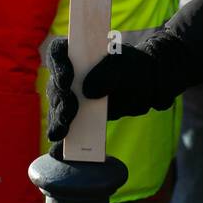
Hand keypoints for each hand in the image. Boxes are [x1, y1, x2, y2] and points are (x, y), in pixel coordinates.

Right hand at [44, 37, 161, 142]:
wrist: (147, 85)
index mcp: (78, 52)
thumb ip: (109, 74)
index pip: (58, 52)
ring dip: (58, 120)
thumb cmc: (134, 67)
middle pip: (55, 85)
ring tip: (62, 132)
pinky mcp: (77, 115)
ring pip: (57, 108)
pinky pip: (66, 126)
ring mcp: (72, 94)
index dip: (57, 65)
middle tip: (69, 112)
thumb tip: (88, 91)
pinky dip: (61, 140)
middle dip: (59, 100)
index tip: (67, 81)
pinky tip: (57, 151)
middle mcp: (70, 72)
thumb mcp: (126, 66)